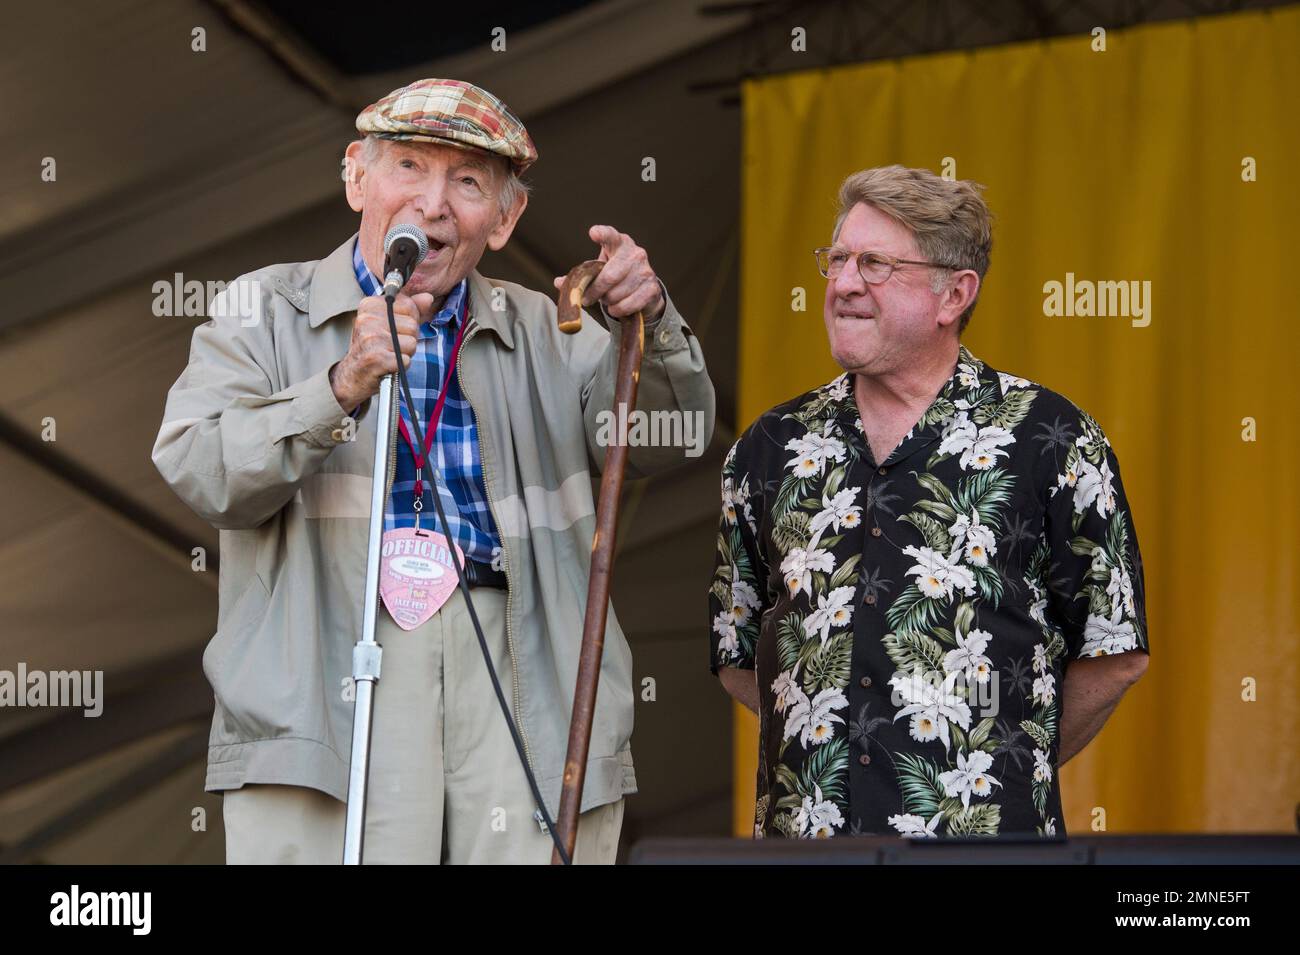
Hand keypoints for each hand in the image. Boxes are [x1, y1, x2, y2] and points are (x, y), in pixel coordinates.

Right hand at [329, 292, 432, 408]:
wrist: (352, 375)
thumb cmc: (373, 347)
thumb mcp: (388, 322)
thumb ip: (409, 309)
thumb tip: (428, 297)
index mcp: (370, 305)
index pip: (409, 306)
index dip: (409, 321)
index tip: (393, 330)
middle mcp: (367, 319)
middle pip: (412, 326)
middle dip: (408, 339)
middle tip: (390, 346)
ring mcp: (371, 338)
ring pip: (412, 343)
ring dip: (405, 353)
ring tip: (388, 355)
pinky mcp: (376, 358)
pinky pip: (406, 360)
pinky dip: (401, 366)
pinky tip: (387, 366)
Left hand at [552, 225, 664, 321]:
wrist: (643, 290)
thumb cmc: (615, 276)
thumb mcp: (598, 271)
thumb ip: (580, 276)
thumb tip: (558, 283)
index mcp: (619, 243)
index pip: (610, 236)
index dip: (603, 234)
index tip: (593, 233)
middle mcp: (635, 253)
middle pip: (609, 276)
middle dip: (595, 291)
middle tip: (587, 299)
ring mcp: (646, 271)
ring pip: (616, 294)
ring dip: (607, 302)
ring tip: (608, 299)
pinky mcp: (652, 288)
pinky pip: (628, 305)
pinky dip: (618, 310)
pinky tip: (617, 307)